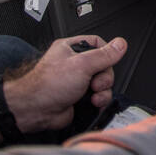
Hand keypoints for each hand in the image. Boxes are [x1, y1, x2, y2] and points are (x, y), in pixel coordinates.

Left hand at [0, 36, 126, 139]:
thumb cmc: (47, 85)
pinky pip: (98, 97)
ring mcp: (77, 81)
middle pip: (104, 66)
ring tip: (93, 94)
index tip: (109, 60)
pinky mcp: (79, 98)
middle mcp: (74, 64)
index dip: (106, 52)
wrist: (35, 110)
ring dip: (102, 91)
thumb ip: (104, 55)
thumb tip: (120, 44)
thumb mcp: (82, 64)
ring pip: (102, 83)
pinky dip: (99, 101)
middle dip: (104, 76)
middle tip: (96, 82)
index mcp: (71, 49)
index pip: (97, 44)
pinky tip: (92, 102)